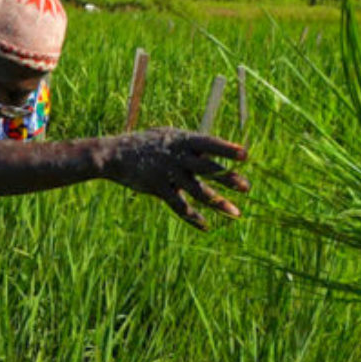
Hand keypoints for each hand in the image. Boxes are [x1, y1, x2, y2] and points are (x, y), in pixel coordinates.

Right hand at [99, 127, 249, 229]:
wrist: (114, 155)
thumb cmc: (144, 143)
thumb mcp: (167, 136)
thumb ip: (189, 144)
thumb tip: (213, 148)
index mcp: (181, 140)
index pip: (208, 143)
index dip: (226, 149)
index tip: (245, 155)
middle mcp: (177, 157)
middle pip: (207, 169)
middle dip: (228, 178)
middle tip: (246, 187)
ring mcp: (168, 174)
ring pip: (198, 191)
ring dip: (218, 202)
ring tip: (236, 213)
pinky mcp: (158, 189)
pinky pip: (179, 206)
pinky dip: (192, 217)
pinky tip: (205, 226)